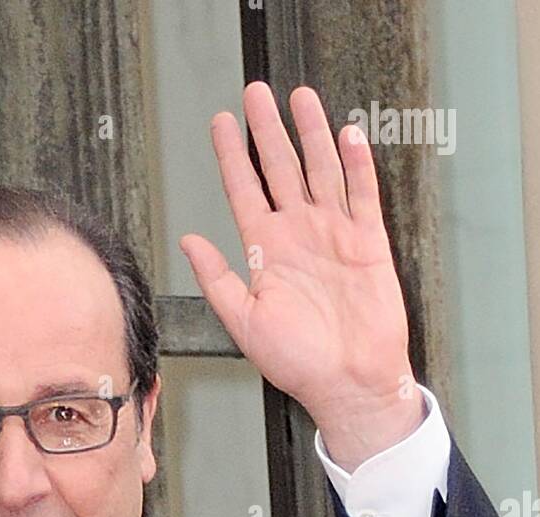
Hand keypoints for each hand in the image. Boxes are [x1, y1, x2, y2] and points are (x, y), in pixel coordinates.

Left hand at [180, 82, 424, 469]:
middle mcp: (297, 237)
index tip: (220, 124)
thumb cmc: (298, 363)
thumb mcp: (244, 322)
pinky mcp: (367, 243)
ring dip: (310, 134)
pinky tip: (347, 135)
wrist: (349, 382)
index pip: (244, 190)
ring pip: (320, 170)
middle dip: (267, 130)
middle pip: (280, 168)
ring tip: (299, 98)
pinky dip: (357, 164)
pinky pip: (362, 194)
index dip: (231, 155)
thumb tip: (189, 242)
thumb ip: (217, 279)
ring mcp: (333, 236)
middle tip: (256, 93)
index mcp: (266, 253)